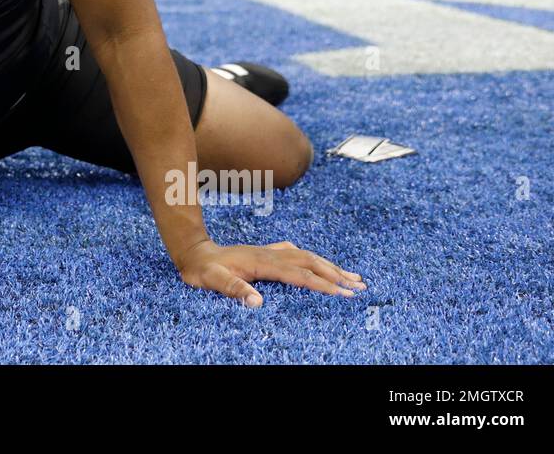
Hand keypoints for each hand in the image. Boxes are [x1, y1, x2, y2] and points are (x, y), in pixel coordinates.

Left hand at [175, 239, 364, 307]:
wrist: (193, 251)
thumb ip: (234, 289)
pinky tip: (321, 265)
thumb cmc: (202, 270)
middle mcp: (270, 254)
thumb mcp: (213, 280)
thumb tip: (257, 302)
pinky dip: (314, 260)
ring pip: (307, 257)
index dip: (320, 284)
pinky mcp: (267, 253)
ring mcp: (270, 251)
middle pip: (310, 262)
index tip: (342, 294)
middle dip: (336, 274)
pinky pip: (298, 255)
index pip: (298, 275)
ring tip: (353, 276)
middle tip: (360, 287)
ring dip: (330, 266)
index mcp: (262, 261)